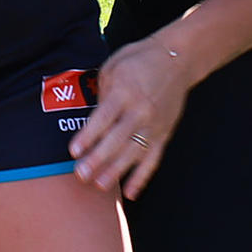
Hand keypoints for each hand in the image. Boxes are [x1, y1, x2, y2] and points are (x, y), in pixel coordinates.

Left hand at [70, 25, 200, 200]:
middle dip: (98, 159)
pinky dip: (142, 177)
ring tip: (100, 185)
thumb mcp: (113, 67)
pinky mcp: (164, 134)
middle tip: (81, 174)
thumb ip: (102, 95)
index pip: (104, 118)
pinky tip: (130, 192)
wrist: (177, 59)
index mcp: (125, 91)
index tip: (74, 151)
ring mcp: (154, 125)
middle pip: (117, 139)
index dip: (88, 136)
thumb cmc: (139, 61)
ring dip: (116, 171)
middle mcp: (141, 110)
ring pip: (134, 153)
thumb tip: (90, 121)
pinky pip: (153, 160)